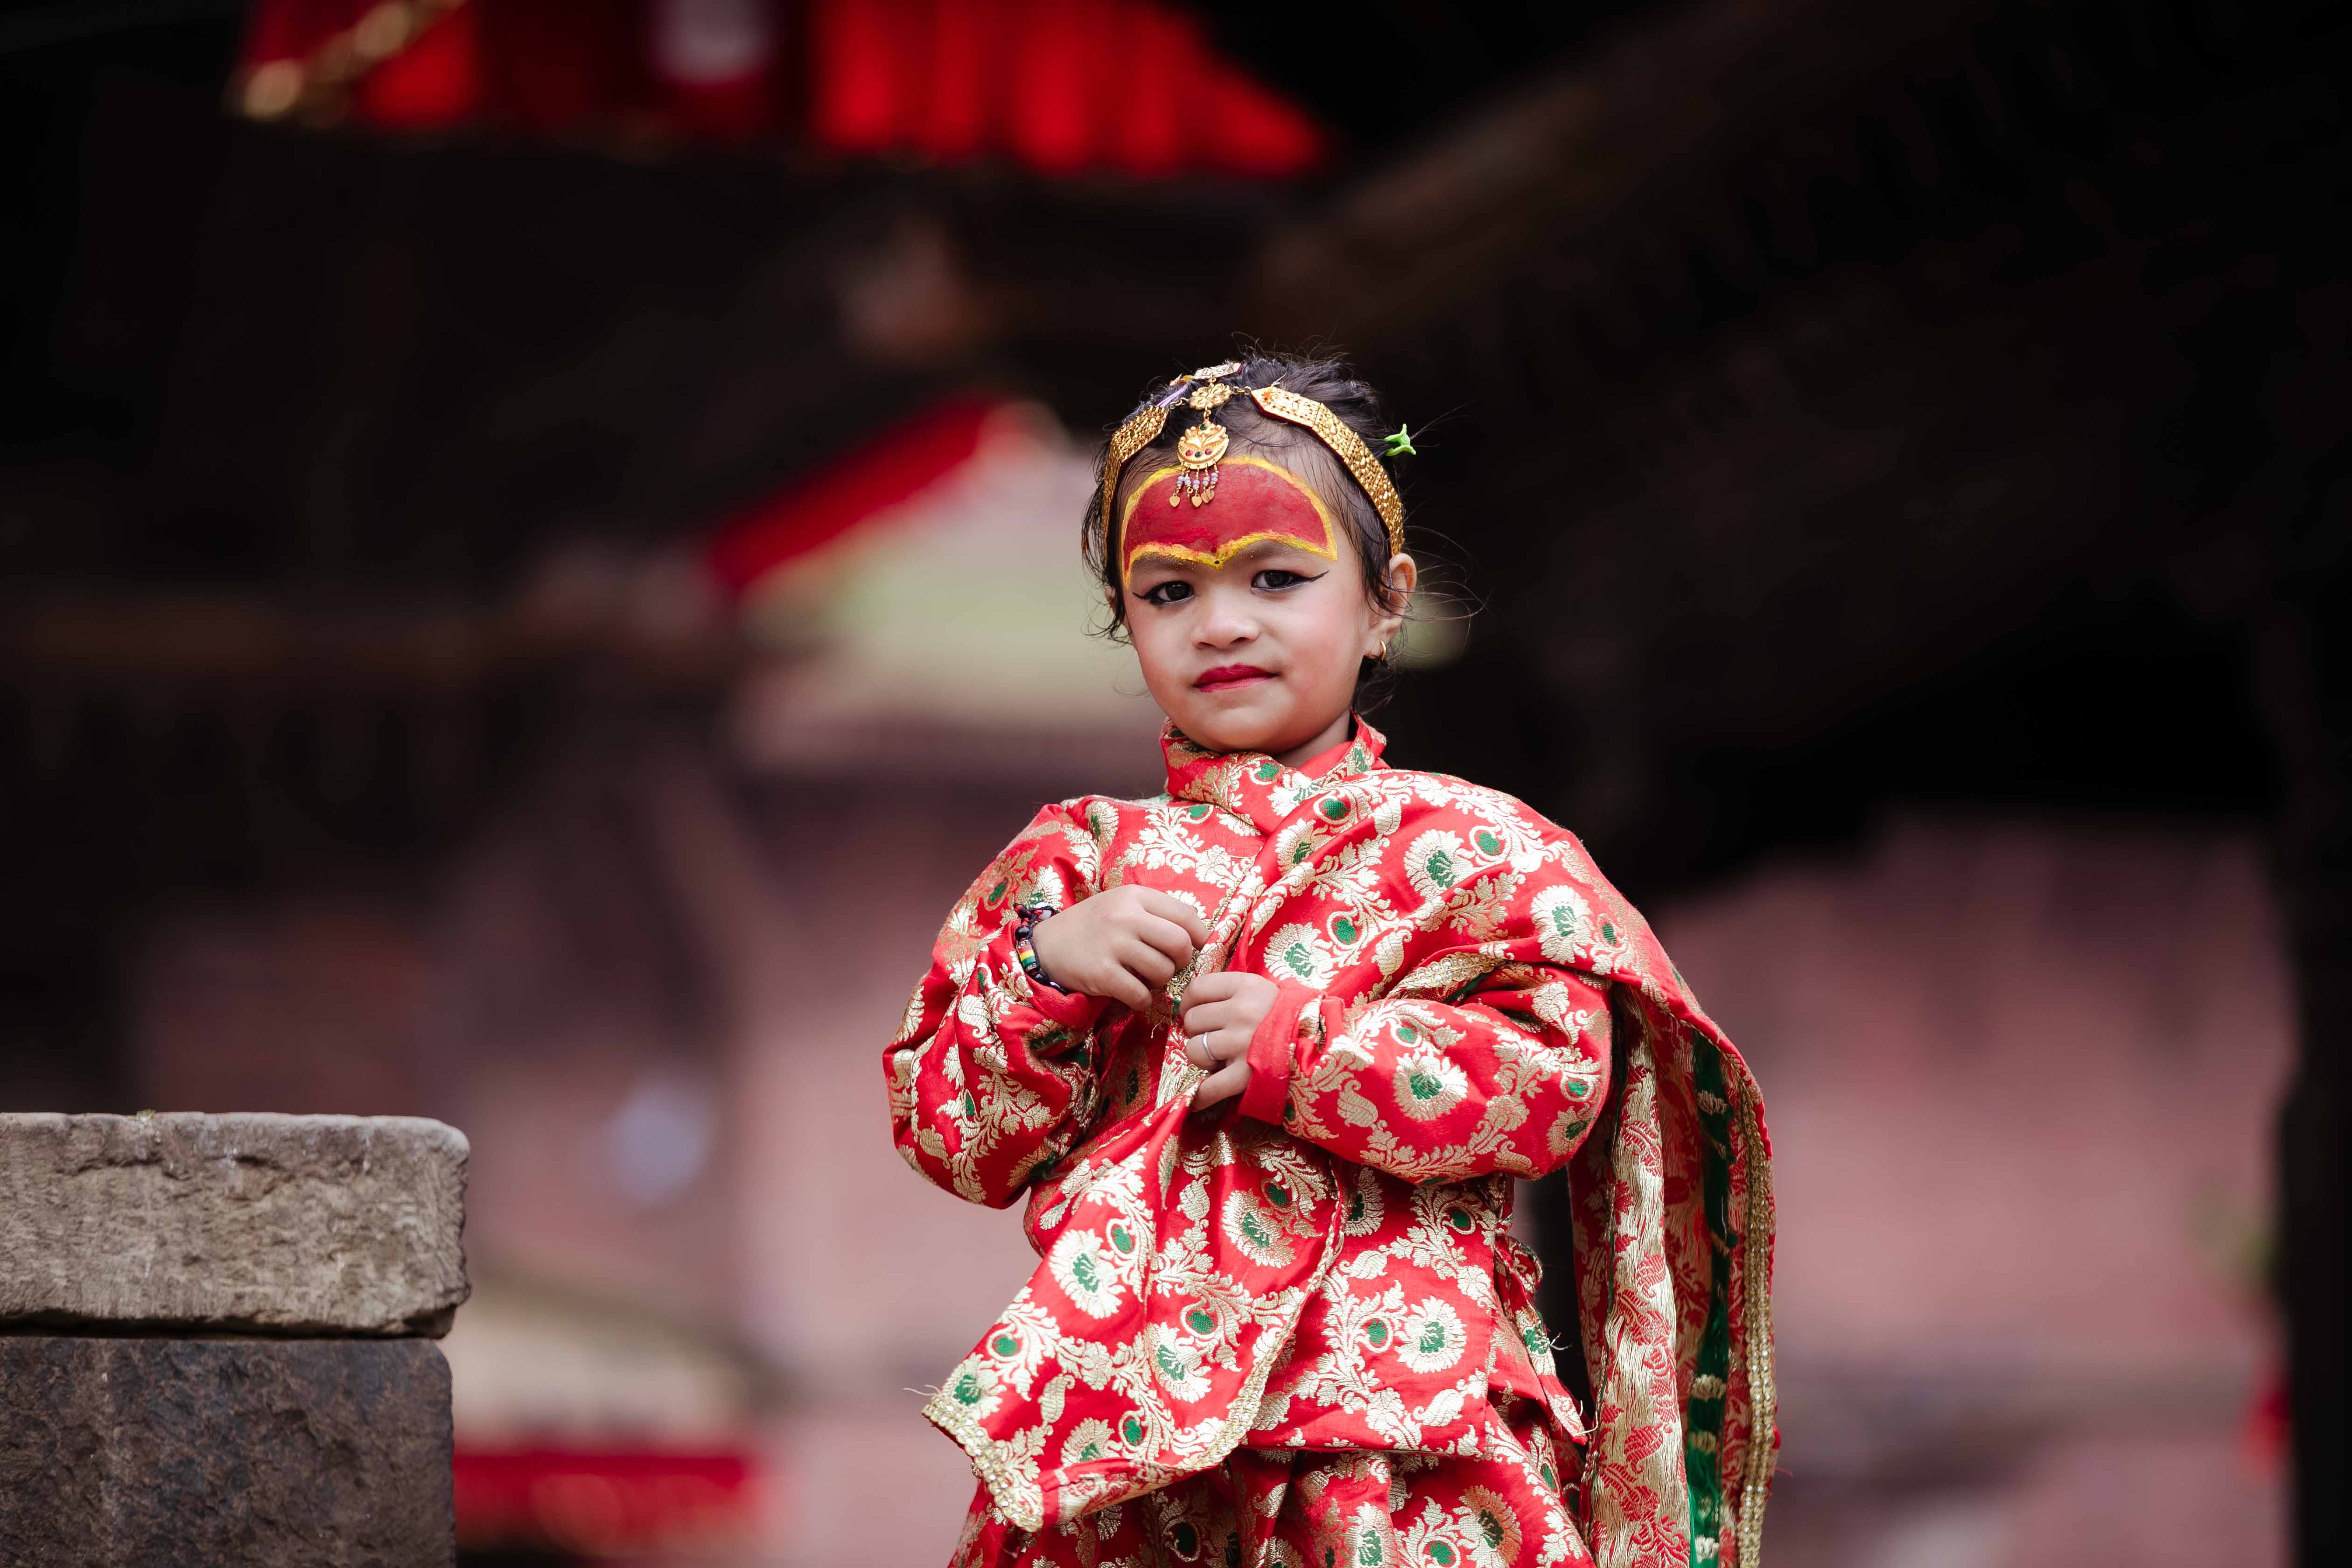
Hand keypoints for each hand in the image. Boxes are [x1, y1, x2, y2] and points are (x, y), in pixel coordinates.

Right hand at [1026, 886, 1211, 1011]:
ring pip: (1163, 971)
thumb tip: (1198, 935)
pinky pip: (1141, 994)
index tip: (1192, 947)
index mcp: (1135, 896)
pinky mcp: (1102, 974)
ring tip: (1144, 976)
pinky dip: (1142, 999)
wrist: (1047, 945)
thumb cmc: (1093, 925)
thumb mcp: (1122, 904)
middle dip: (1181, 961)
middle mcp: (1126, 917)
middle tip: (1168, 965)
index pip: (1186, 916)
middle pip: (1180, 944)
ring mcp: (1113, 945)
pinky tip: (1131, 992)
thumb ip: (1156, 913)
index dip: (1197, 936)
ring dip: (1159, 981)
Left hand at [1178, 971, 1279, 1110]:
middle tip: (1215, 1037)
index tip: (1193, 1010)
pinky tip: (1198, 1099)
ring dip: (1203, 1057)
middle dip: (1198, 1031)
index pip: (1197, 989)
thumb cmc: (1288, 1017)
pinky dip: (1201, 1095)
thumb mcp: (1263, 991)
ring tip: (1221, 1058)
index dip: (1189, 1003)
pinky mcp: (1246, 1076)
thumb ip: (1231, 991)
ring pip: (1195, 1050)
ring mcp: (1242, 1044)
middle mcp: (1242, 1012)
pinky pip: (1209, 1087)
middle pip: (1192, 1020)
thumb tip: (1191, 1002)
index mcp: (1246, 987)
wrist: (1322, 1047)